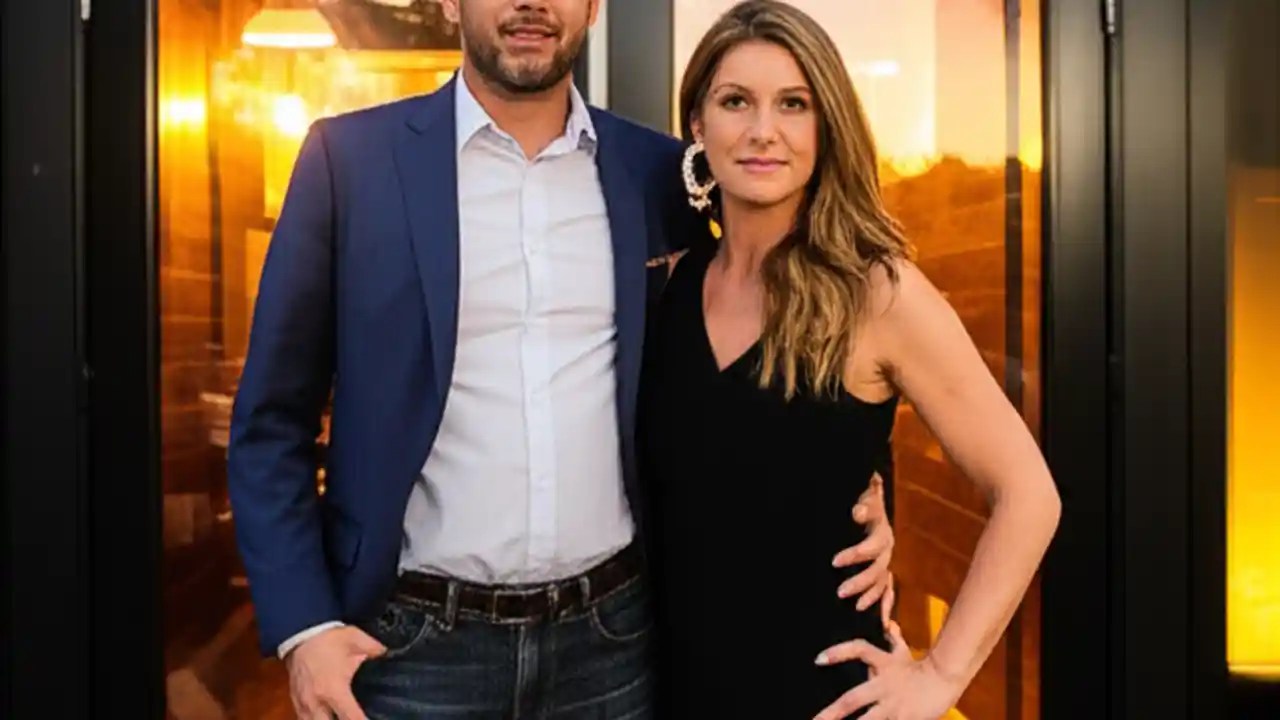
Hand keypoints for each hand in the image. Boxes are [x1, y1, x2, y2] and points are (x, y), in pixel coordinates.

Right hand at [286, 625, 385, 719]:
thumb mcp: (357, 640)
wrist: (300, 632)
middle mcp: (318, 702)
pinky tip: (326, 716)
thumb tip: (388, 654)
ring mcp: (304, 703)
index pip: (352, 718)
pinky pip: (304, 719)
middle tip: (356, 717)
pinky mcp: (295, 700)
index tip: (371, 719)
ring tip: (340, 716)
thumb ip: (375, 650)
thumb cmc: (329, 639)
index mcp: (335, 690)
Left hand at [813, 622, 962, 719]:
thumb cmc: (923, 669)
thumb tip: (888, 624)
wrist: (946, 682)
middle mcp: (884, 685)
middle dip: (833, 712)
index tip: (818, 659)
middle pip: (854, 699)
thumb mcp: (904, 654)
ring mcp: (893, 706)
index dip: (839, 653)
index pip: (859, 651)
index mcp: (884, 665)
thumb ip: (894, 640)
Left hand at [832, 472, 895, 625]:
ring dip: (867, 593)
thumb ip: (867, 496)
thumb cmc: (862, 503)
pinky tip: (873, 617)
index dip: (856, 554)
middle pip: (877, 567)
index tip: (835, 562)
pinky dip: (880, 603)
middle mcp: (886, 547)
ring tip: (851, 604)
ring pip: (881, 581)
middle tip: (840, 590)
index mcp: (880, 529)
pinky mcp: (883, 573)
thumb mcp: (865, 497)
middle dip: (860, 580)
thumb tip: (874, 479)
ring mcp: (886, 561)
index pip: (871, 545)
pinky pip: (886, 591)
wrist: (869, 511)